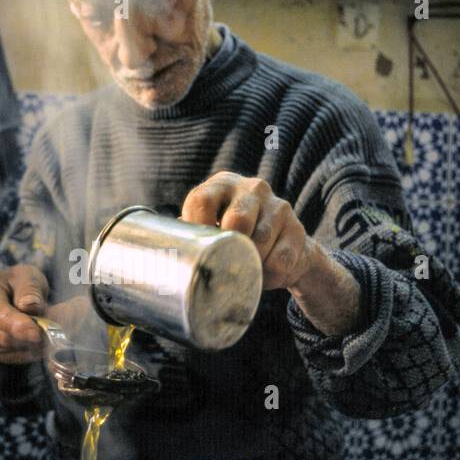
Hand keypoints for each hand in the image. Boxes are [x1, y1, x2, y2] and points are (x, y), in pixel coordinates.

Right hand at [0, 265, 47, 363]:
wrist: (11, 292)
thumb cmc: (19, 282)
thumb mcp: (27, 276)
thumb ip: (29, 289)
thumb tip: (30, 307)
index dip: (16, 325)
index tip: (36, 333)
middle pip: (2, 335)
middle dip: (29, 336)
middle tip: (54, 332)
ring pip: (8, 348)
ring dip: (31, 344)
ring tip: (49, 332)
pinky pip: (11, 357)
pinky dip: (29, 352)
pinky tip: (42, 342)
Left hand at [181, 171, 360, 334]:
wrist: (283, 248)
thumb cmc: (235, 238)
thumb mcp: (212, 228)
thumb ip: (191, 235)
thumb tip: (162, 254)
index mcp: (222, 184)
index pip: (202, 199)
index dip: (196, 226)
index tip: (195, 249)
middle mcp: (252, 188)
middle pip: (237, 218)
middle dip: (230, 246)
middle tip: (222, 264)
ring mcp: (278, 206)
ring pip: (260, 241)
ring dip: (250, 264)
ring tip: (243, 272)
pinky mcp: (297, 230)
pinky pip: (280, 260)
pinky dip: (269, 275)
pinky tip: (264, 275)